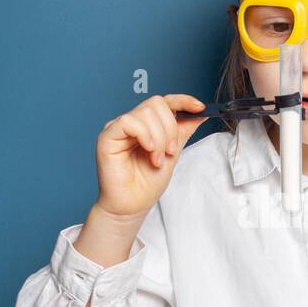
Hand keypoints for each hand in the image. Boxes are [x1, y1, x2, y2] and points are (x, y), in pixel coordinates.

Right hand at [94, 94, 206, 218]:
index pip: (164, 102)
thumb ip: (182, 132)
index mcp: (147, 125)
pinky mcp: (107, 136)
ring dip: (158, 138)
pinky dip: (144, 135)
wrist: (132, 206)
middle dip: (170, 128)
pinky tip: (147, 150)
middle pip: (156, 103)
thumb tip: (199, 113)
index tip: (200, 107)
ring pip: (146, 113)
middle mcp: (132, 123)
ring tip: (156, 159)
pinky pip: (128, 122)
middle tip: (169, 152)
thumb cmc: (146, 184)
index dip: (183, 100)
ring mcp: (118, 128)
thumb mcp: (172, 154)